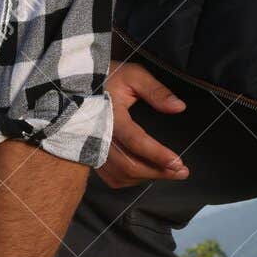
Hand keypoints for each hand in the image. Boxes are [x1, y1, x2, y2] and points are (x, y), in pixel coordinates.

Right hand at [96, 62, 189, 188]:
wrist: (75, 88)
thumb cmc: (106, 79)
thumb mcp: (133, 76)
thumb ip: (156, 91)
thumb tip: (178, 107)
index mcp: (111, 117)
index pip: (137, 142)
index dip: (158, 155)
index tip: (177, 162)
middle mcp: (100, 138)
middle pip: (131, 166)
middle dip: (159, 172)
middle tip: (181, 171)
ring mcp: (94, 151)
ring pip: (123, 175)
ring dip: (147, 177)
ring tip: (168, 172)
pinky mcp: (93, 158)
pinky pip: (113, 178)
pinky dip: (132, 180)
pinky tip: (145, 173)